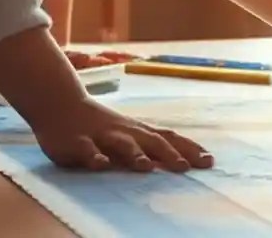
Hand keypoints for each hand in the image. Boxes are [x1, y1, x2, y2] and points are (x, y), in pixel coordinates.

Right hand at [29, 96, 212, 171]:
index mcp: (139, 131)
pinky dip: (94, 158)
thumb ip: (152, 147)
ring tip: (147, 167)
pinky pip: (87, 150)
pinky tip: (101, 166)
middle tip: (186, 167)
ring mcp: (102, 136)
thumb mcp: (130, 134)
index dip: (189, 149)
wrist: (62, 105)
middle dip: (169, 154)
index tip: (209, 161)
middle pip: (151, 142)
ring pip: (121, 144)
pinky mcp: (77, 142)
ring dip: (134, 155)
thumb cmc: (103, 125)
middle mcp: (125, 132)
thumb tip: (184, 160)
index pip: (170, 138)